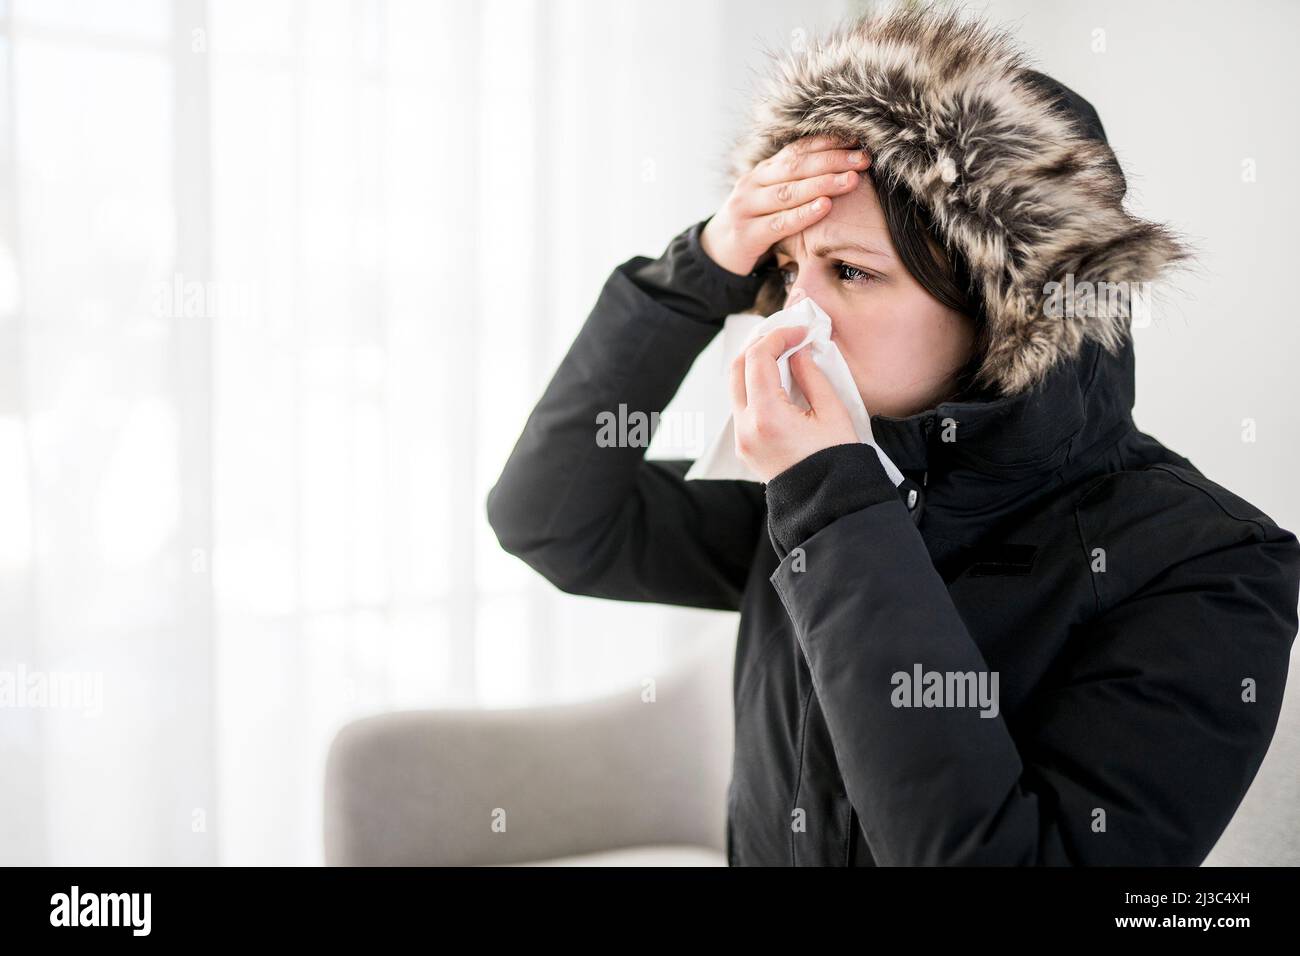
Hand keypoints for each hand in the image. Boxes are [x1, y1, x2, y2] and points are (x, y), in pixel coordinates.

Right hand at [699, 135, 870, 276]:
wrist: (717, 251)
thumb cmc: (756, 222)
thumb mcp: (773, 197)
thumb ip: (797, 182)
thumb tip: (843, 166)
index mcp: (763, 170)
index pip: (797, 150)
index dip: (828, 144)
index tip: (858, 142)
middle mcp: (753, 183)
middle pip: (796, 166)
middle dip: (832, 161)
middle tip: (862, 159)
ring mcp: (747, 208)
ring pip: (788, 192)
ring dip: (822, 184)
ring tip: (850, 180)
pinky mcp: (747, 235)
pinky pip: (779, 223)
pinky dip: (804, 214)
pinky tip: (825, 207)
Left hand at [730, 326, 858, 481]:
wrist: (829, 505)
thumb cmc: (837, 462)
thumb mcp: (832, 413)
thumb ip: (812, 376)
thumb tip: (797, 354)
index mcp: (766, 417)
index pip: (758, 359)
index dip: (778, 336)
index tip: (799, 331)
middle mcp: (745, 427)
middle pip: (736, 369)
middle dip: (759, 345)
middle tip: (785, 336)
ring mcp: (741, 439)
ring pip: (736, 387)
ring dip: (755, 365)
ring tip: (783, 354)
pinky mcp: (744, 447)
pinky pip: (742, 407)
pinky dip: (755, 387)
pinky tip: (778, 380)